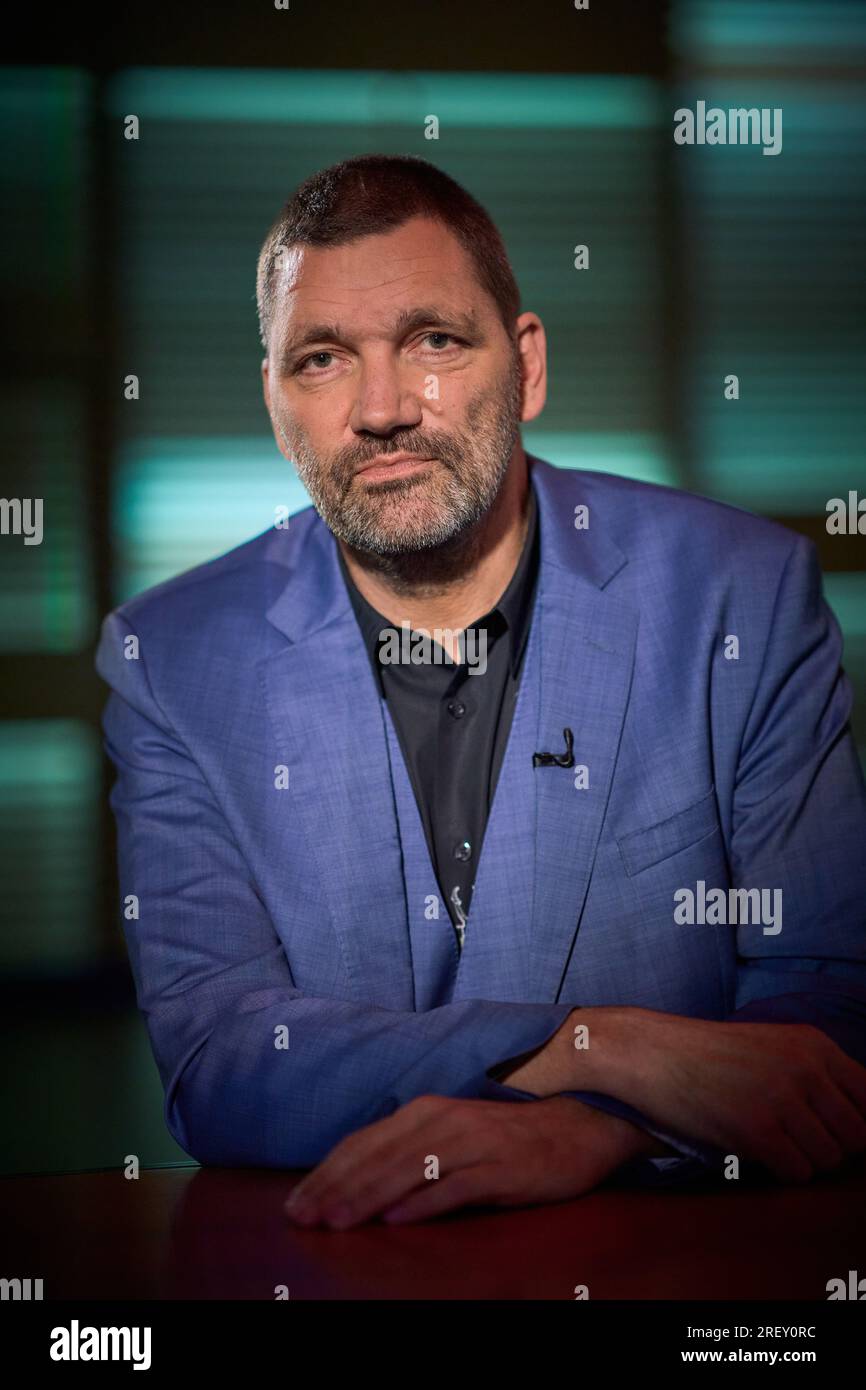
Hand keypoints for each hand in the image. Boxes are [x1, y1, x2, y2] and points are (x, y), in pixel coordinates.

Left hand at [284, 1093, 662, 1228]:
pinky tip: (397, 1220)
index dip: (326, 1172)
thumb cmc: (510, 1136)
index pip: (362, 1142)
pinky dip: (423, 1203)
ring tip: (336, 1222)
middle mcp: (441, 1120)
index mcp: (425, 1112)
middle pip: (376, 1157)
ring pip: (407, 1170)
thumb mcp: (454, 1134)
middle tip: (300, 1218)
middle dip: (334, 1188)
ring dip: (367, 1196)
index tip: (295, 1202)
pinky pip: (454, 1186)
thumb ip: (412, 1152)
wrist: (578, 1123)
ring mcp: (471, 1142)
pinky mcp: (499, 1167)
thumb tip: (363, 1186)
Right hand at [590, 1008, 865, 1183]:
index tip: (834, 1134)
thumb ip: (817, 1075)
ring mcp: (782, 1098)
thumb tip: (859, 1128)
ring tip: (773, 1143)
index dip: (858, 1126)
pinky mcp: (757, 1130)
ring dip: (804, 1160)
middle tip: (797, 1141)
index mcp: (815, 1044)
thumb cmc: (712, 1056)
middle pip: (857, 1136)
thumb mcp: (774, 1047)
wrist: (653, 1053)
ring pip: (828, 1159)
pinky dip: (781, 1171)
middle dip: (832, 1147)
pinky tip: (757, 1152)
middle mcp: (806, 1068)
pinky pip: (797, 1172)